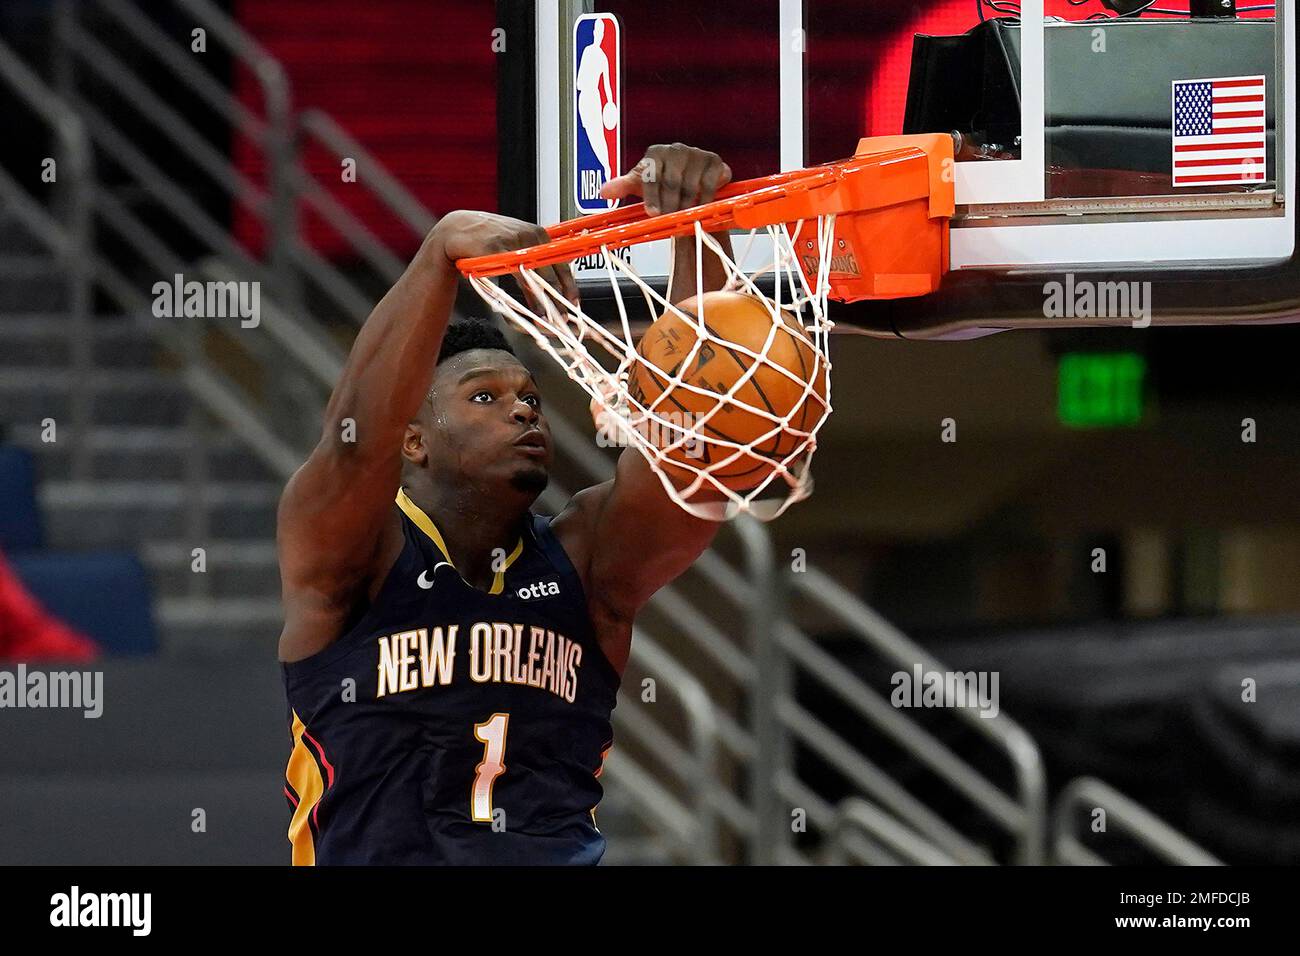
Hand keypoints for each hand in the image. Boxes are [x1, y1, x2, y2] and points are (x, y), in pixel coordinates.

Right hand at [431, 210, 577, 305]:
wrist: (457, 229)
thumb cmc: (487, 238)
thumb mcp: (515, 244)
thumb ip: (532, 260)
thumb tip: (549, 285)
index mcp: (539, 235)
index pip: (562, 263)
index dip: (570, 286)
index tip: (574, 304)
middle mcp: (531, 236)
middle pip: (553, 274)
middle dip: (560, 300)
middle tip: (564, 319)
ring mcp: (516, 242)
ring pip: (539, 278)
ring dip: (546, 303)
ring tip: (549, 320)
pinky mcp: (500, 250)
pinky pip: (520, 278)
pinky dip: (528, 297)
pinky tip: (532, 310)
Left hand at [599, 144, 731, 215]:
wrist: (690, 181)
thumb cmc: (663, 182)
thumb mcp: (640, 185)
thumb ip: (622, 187)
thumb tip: (603, 192)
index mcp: (655, 153)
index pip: (651, 174)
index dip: (651, 196)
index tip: (652, 213)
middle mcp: (675, 150)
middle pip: (671, 181)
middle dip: (669, 205)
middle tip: (668, 220)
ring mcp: (696, 154)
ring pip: (690, 184)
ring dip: (685, 205)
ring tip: (682, 216)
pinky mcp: (714, 161)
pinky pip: (708, 184)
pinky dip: (703, 200)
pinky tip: (698, 208)